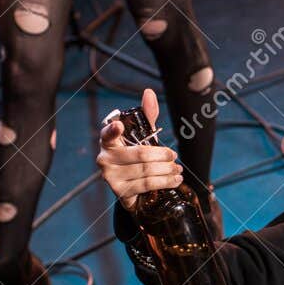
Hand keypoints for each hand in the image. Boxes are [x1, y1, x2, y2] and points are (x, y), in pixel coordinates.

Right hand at [96, 87, 182, 210]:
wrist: (130, 185)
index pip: (107, 133)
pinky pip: (147, 185)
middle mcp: (105, 158)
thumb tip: (149, 93)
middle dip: (162, 156)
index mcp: (108, 141)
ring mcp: (111, 176)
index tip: (119, 125)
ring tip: (178, 169)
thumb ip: (146, 115)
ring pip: (146, 171)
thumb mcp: (141, 134)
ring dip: (167, 170)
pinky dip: (164, 182)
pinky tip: (175, 180)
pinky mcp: (120, 191)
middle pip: (139, 155)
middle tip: (174, 157)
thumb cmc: (135, 155)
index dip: (112, 129)